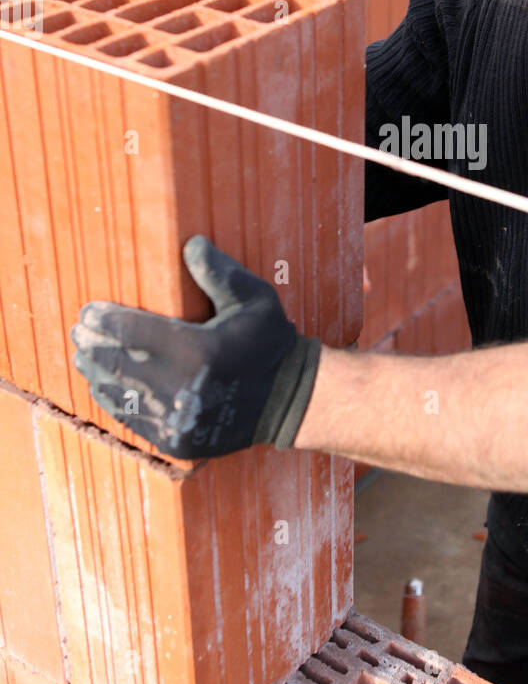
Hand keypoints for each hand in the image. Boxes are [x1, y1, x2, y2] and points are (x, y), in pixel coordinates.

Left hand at [70, 235, 320, 459]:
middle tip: (80, 332)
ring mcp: (179, 419)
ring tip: (84, 357)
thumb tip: (190, 243)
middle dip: (93, 346)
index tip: (88, 311)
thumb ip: (220, 273)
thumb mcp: (254, 300)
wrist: (291, 401)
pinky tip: (104, 387)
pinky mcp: (177, 441)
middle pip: (118, 365)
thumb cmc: (270, 342)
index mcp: (200, 350)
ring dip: (97, 374)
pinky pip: (134, 421)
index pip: (133, 333)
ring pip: (120, 395)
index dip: (104, 321)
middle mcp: (184, 388)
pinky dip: (114, 402)